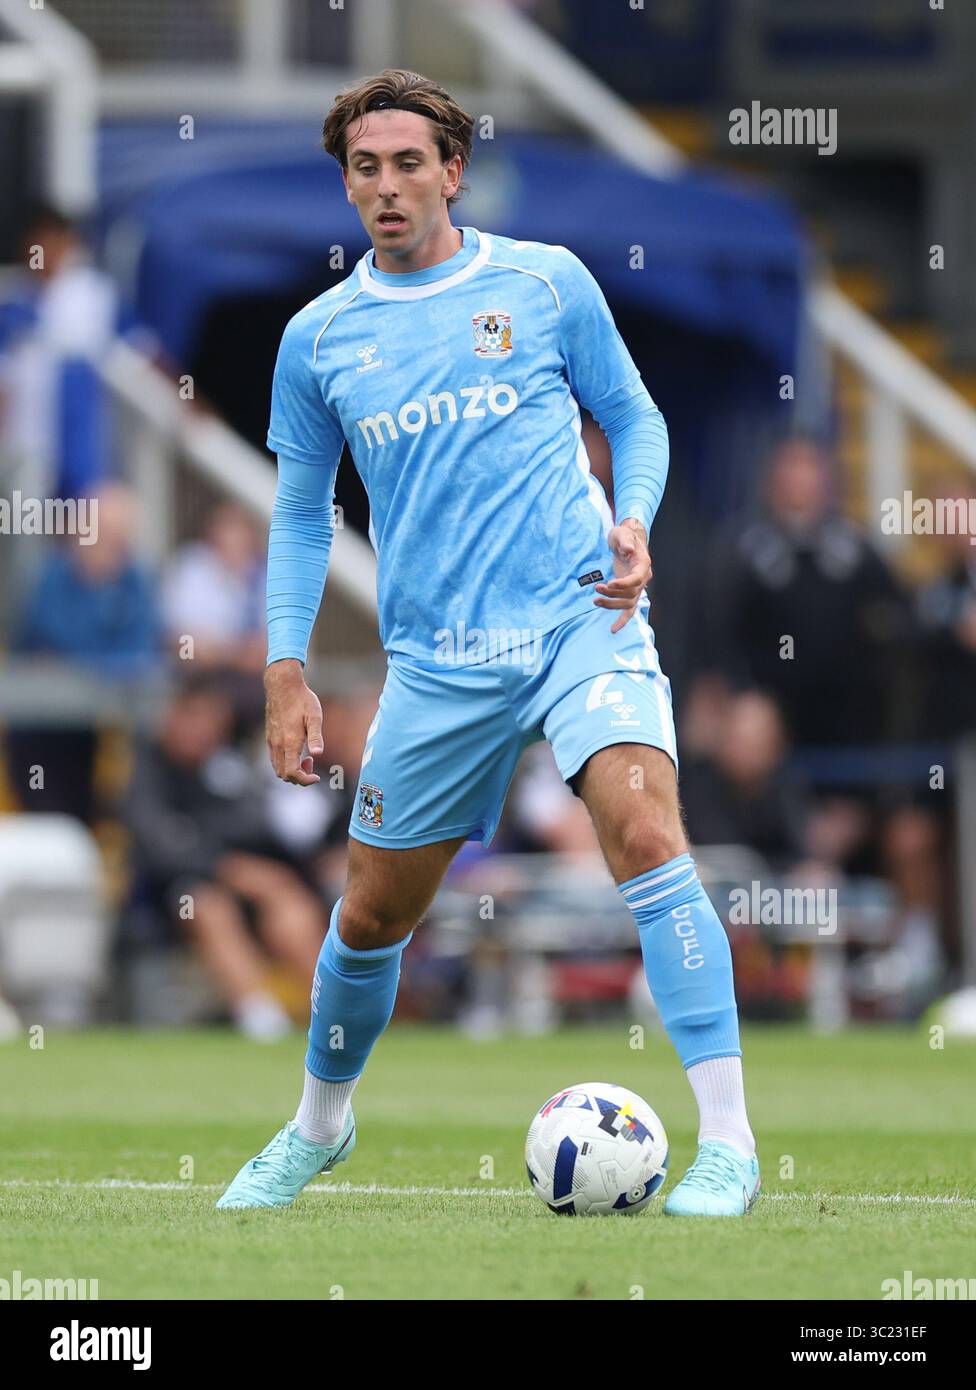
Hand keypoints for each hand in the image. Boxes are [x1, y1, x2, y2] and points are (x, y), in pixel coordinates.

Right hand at [264, 659, 323, 784]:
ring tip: (306, 758)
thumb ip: (316, 736)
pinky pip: (274, 759)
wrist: (282, 686)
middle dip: (299, 776)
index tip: (317, 777)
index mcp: (289, 742)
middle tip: (311, 763)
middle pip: (283, 775)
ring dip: (291, 770)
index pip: (292, 773)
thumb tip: (318, 754)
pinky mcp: (269, 737)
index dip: (305, 780)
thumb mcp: (314, 716)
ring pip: (277, 768)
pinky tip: (297, 750)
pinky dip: (285, 763)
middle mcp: (278, 745)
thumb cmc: (302, 699)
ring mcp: (271, 741)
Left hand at [593, 518, 651, 633]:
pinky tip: (613, 629)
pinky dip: (622, 621)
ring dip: (611, 604)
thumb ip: (625, 541)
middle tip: (597, 588)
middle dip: (612, 593)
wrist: (625, 540)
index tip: (609, 584)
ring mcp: (637, 587)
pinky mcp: (629, 592)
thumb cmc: (623, 536)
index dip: (623, 583)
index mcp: (643, 564)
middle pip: (630, 593)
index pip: (636, 578)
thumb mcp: (622, 533)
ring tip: (595, 600)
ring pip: (628, 603)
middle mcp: (643, 578)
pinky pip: (629, 610)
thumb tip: (628, 549)